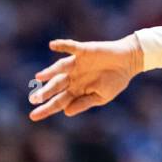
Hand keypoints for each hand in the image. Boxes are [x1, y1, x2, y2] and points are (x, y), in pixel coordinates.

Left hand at [28, 35, 142, 120]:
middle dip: (45, 92)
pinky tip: (52, 45)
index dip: (46, 109)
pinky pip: (70, 47)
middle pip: (55, 86)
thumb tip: (66, 112)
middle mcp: (73, 77)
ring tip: (39, 77)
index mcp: (76, 90)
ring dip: (50, 72)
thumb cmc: (115, 81)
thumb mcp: (101, 97)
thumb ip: (84, 103)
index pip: (58, 101)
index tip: (33, 116)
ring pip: (59, 68)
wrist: (128, 61)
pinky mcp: (83, 51)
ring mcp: (76, 64)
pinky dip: (62, 45)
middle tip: (34, 99)